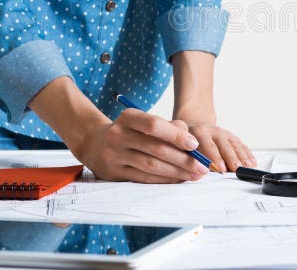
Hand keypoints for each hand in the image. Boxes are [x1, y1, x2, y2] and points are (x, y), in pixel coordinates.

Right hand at [29, 77, 209, 183]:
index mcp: (127, 117)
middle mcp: (118, 135)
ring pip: (151, 166)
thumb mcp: (143, 122)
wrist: (94, 143)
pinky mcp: (113, 173)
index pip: (154, 125)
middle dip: (183, 159)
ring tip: (194, 175)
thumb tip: (193, 143)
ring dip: (176, 172)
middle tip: (202, 166)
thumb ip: (168, 128)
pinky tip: (177, 179)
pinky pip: (143, 178)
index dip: (176, 135)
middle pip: (155, 149)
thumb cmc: (129, 131)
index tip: (195, 145)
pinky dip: (163, 180)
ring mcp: (113, 155)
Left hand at [180, 122, 255, 172]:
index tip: (219, 168)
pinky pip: (241, 145)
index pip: (207, 145)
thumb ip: (183, 154)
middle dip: (230, 158)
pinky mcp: (231, 136)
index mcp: (197, 132)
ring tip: (247, 167)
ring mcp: (223, 133)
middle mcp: (212, 130)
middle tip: (235, 169)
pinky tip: (252, 162)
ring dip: (241, 156)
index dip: (213, 157)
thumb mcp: (178, 143)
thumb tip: (192, 169)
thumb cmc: (184, 141)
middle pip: (223, 145)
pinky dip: (247, 154)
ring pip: (234, 144)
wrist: (193, 124)